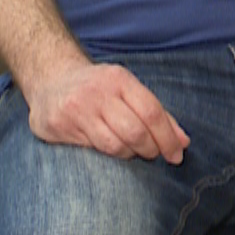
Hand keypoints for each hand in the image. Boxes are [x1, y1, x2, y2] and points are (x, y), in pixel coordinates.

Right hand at [25, 58, 189, 164]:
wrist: (51, 80)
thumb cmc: (99, 88)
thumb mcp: (128, 89)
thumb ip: (156, 113)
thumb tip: (183, 142)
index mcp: (119, 79)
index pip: (151, 111)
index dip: (168, 137)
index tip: (177, 154)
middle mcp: (96, 93)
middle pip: (134, 131)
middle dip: (151, 149)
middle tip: (155, 155)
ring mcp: (75, 110)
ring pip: (113, 145)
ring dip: (131, 155)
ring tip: (134, 152)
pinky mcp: (57, 126)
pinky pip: (92, 150)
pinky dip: (109, 155)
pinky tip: (112, 151)